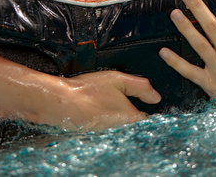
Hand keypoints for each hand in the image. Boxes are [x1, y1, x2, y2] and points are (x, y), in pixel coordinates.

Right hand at [39, 70, 160, 130]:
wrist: (59, 103)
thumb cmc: (88, 90)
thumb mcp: (118, 80)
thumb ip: (141, 87)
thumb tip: (155, 96)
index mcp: (129, 118)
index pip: (147, 119)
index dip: (147, 110)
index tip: (144, 102)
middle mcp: (120, 130)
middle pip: (133, 124)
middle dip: (131, 113)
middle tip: (121, 101)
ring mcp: (106, 134)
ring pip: (120, 126)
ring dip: (117, 117)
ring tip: (107, 103)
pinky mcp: (95, 135)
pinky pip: (106, 129)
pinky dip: (104, 121)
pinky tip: (97, 110)